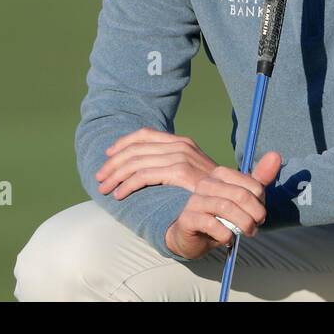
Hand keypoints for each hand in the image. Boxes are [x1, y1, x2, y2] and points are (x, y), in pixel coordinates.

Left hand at [94, 128, 219, 199]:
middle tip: (99, 178)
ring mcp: (181, 158)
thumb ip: (171, 164)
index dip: (123, 143)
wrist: (234, 199)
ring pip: (136, 163)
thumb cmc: (210, 190)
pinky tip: (119, 195)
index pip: (145, 134)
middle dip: (113, 164)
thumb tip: (145, 163)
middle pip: (136, 149)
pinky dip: (127, 185)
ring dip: (115, 176)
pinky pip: (144, 176)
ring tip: (104, 189)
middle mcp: (181, 146)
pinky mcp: (179, 173)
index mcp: (182, 142)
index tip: (108, 155)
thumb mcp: (192, 171)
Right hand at [164, 152, 281, 259]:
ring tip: (248, 232)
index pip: (251, 184)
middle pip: (241, 196)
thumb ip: (259, 180)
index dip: (260, 201)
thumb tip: (276, 155)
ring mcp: (194, 201)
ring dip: (243, 224)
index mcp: (220, 174)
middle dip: (255, 214)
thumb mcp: (243, 199)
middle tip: (257, 225)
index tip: (259, 213)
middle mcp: (206, 184)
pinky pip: (212, 224)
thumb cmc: (222, 216)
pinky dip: (226, 235)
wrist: (194, 237)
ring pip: (226, 208)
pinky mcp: (187, 218)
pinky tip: (228, 239)